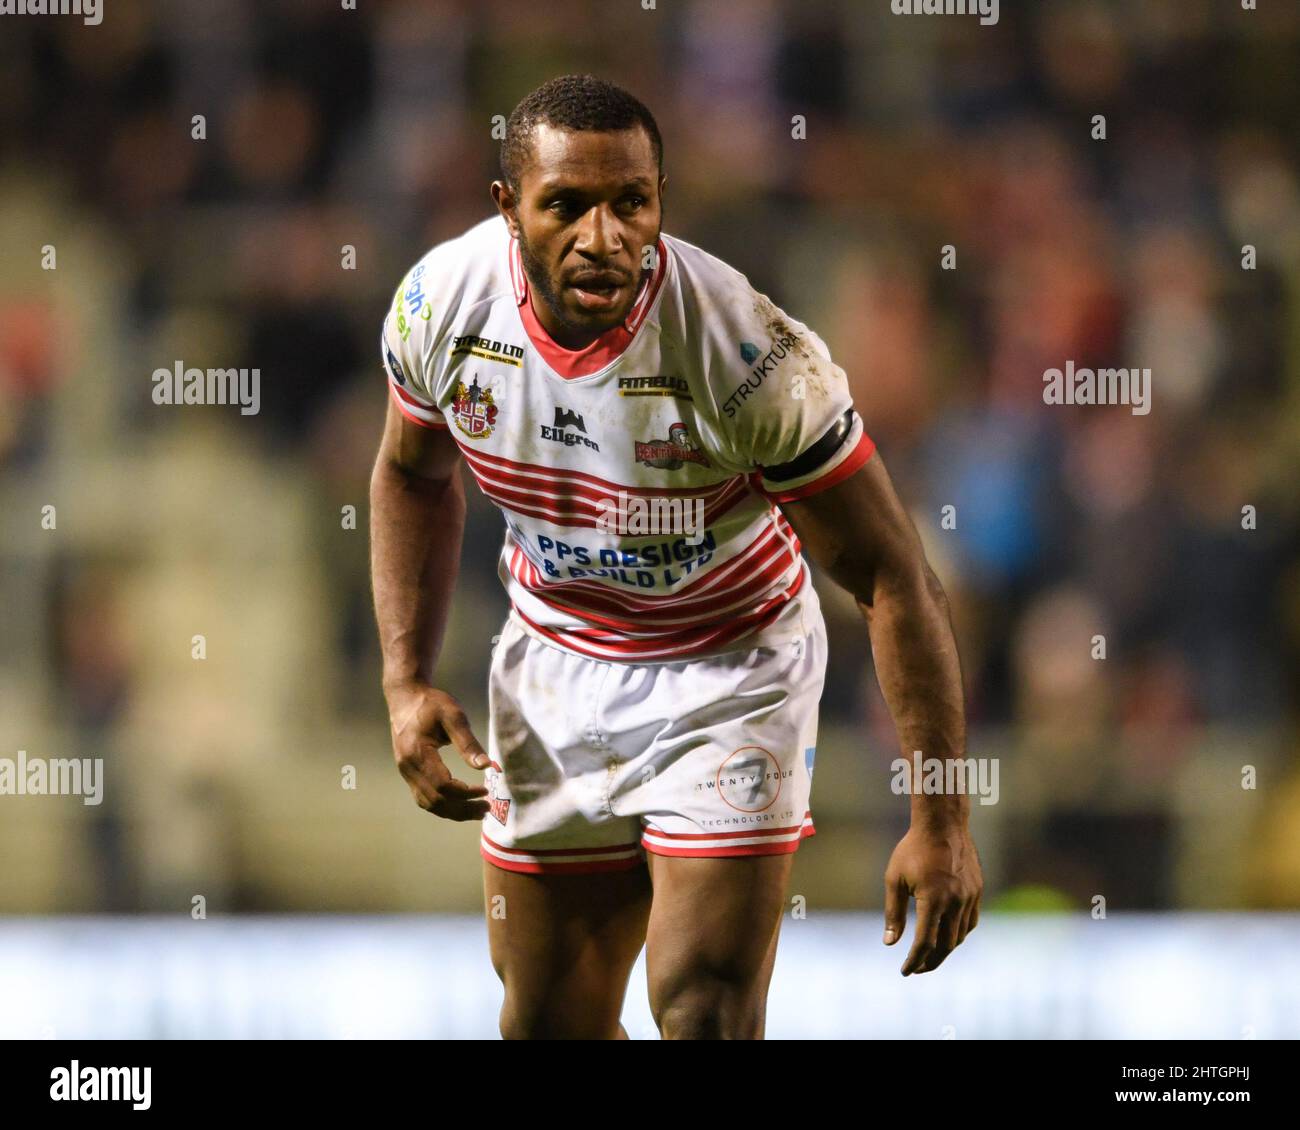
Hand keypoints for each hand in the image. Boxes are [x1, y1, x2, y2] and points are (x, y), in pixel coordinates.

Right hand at [386, 682, 489, 820]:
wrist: (405, 697)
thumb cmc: (430, 703)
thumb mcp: (453, 715)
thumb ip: (468, 742)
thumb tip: (486, 766)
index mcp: (417, 753)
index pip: (442, 785)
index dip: (465, 794)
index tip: (485, 790)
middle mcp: (408, 767)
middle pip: (435, 800)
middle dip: (462, 809)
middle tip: (486, 809)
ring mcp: (405, 772)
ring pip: (428, 803)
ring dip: (453, 812)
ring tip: (477, 811)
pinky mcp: (408, 773)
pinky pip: (424, 797)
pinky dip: (443, 805)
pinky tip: (460, 805)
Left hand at [882, 823, 981, 974]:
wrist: (942, 824)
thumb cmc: (913, 849)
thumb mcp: (894, 878)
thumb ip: (893, 913)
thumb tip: (889, 943)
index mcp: (933, 899)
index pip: (924, 942)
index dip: (914, 960)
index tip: (905, 971)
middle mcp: (955, 902)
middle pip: (945, 946)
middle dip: (930, 962)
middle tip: (917, 969)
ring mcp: (969, 897)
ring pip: (960, 936)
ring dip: (945, 950)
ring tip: (929, 956)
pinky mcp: (977, 891)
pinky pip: (971, 922)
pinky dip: (959, 935)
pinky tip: (947, 937)